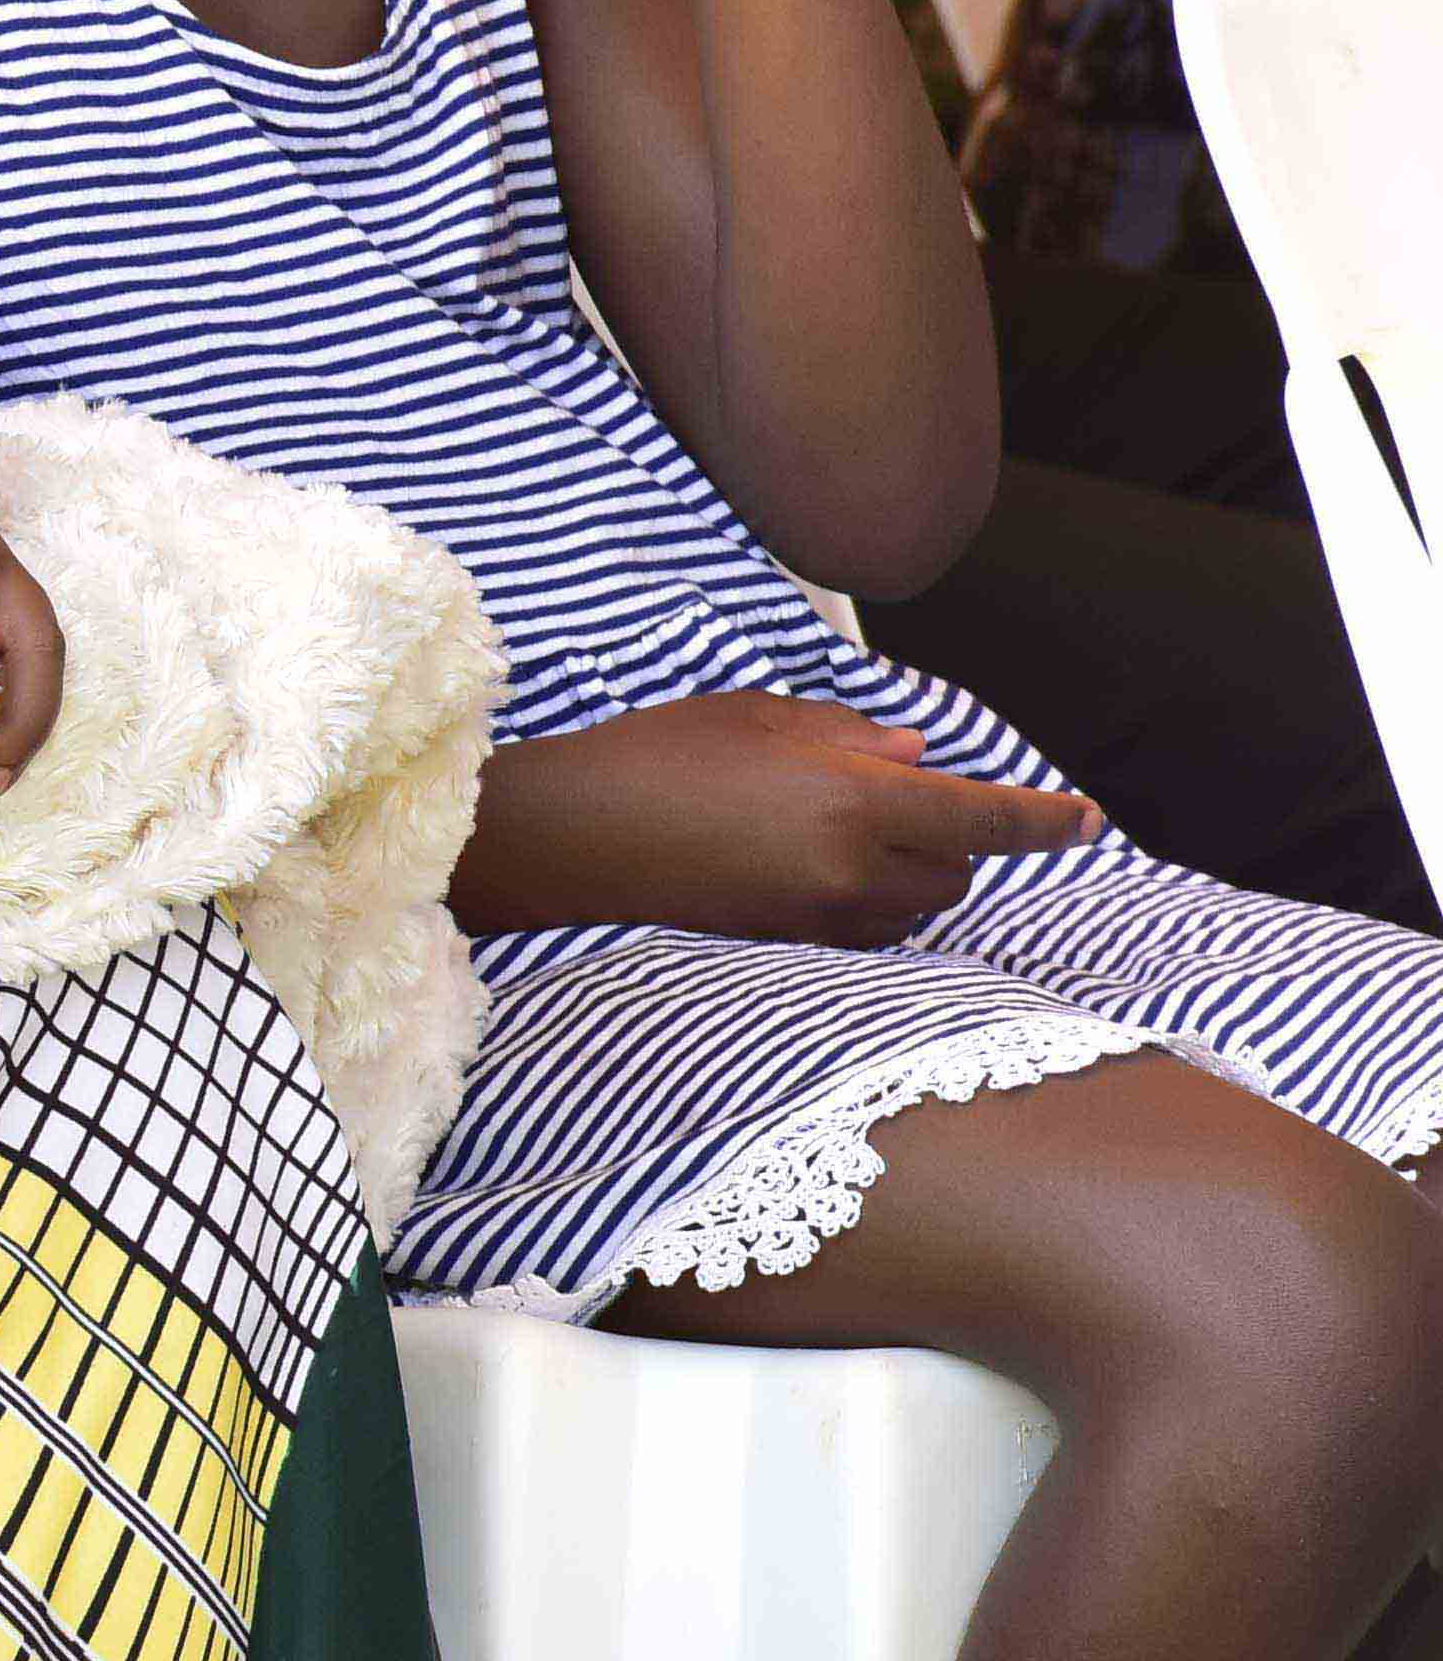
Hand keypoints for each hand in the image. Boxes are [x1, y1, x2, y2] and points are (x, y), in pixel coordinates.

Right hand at [455, 690, 1093, 950]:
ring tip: (852, 834)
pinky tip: (821, 870)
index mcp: (854, 803)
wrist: (572, 838)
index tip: (1088, 818)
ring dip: (912, 873)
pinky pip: (868, 930)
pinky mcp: (789, 943)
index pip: (985, 818)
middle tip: (899, 799)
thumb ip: (848, 735)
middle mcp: (852, 871)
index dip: (1046, 819)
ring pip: (916, 906)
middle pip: (957, 870)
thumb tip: (914, 754)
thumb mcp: (754, 716)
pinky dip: (871, 902)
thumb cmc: (655, 757)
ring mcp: (821, 917)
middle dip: (952, 839)